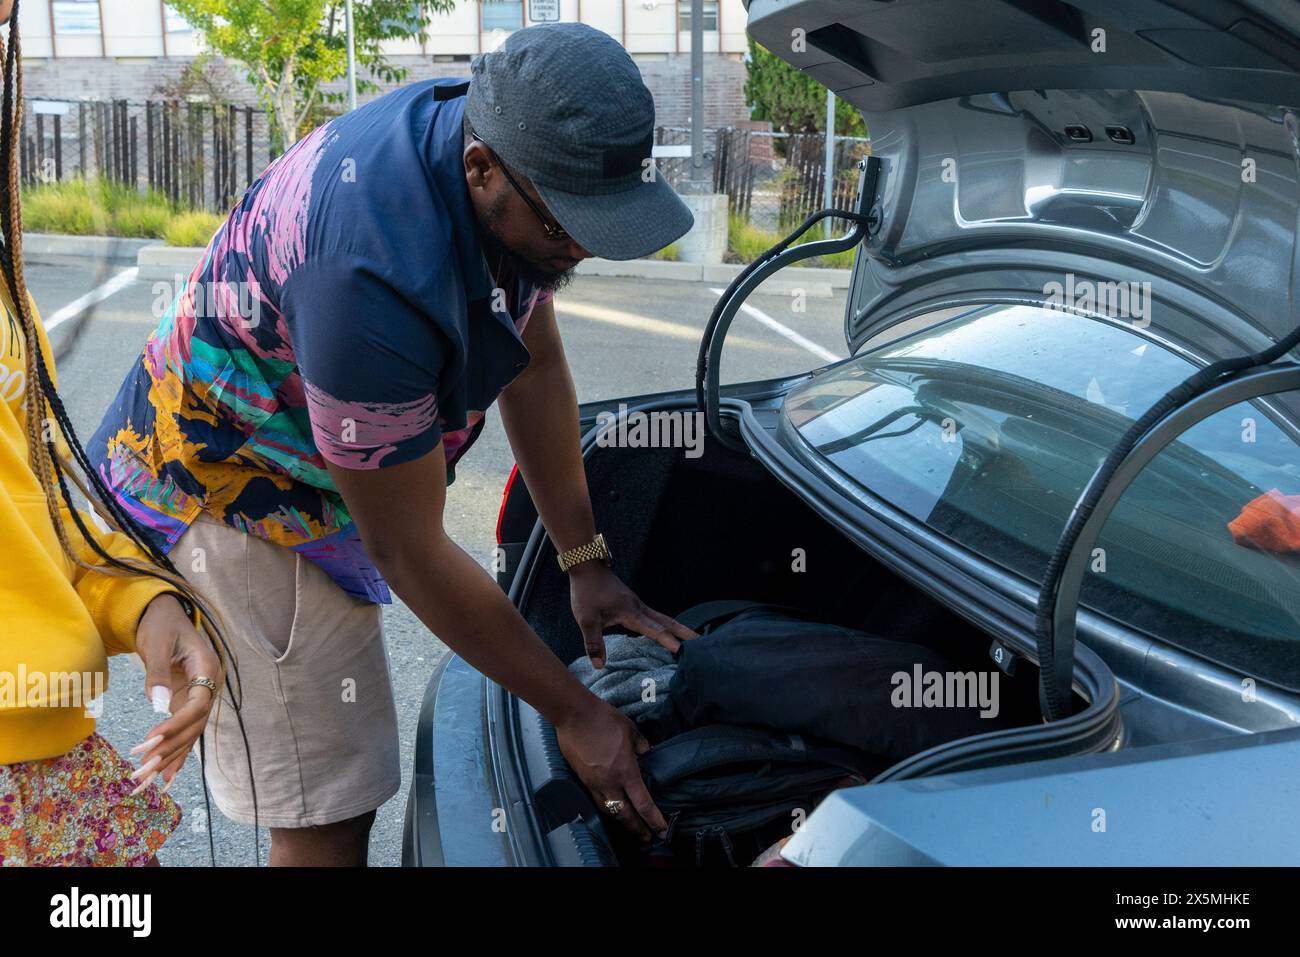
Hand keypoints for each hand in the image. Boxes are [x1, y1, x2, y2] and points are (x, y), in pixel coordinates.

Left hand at [129, 594, 221, 793]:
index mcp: (208, 668)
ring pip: (190, 733)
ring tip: (147, 781)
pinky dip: (175, 755)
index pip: (198, 705)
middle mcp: (209, 686)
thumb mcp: (157, 643)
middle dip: (170, 749)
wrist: (164, 617)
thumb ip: (158, 673)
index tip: (151, 740)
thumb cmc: (161, 625)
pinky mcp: (187, 704)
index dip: (177, 724)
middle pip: (195, 725)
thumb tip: (158, 704)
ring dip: (169, 758)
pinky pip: (184, 732)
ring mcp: (200, 697)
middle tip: (143, 769)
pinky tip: (164, 778)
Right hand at [555, 696, 666, 840]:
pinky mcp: (582, 779)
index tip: (661, 830)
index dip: (654, 820)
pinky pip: (596, 800)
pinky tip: (611, 808)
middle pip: (625, 815)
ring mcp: (594, 782)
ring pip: (609, 811)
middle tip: (647, 837)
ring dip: (621, 822)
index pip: (643, 803)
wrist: (575, 715)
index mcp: (626, 771)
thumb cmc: (604, 719)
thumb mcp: (630, 729)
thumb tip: (645, 752)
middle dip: (637, 829)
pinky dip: (606, 808)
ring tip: (630, 827)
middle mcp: (610, 782)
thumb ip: (641, 744)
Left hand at [568, 563, 697, 667]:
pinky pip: (654, 616)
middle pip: (666, 621)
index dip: (668, 641)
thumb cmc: (586, 592)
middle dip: (683, 632)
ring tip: (691, 638)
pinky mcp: (633, 604)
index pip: (653, 629)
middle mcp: (639, 608)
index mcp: (630, 612)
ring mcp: (637, 604)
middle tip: (701, 642)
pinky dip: (665, 624)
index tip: (683, 651)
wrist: (587, 567)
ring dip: (677, 628)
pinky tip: (667, 631)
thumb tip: (599, 666)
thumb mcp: (585, 619)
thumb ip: (594, 642)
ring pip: (662, 618)